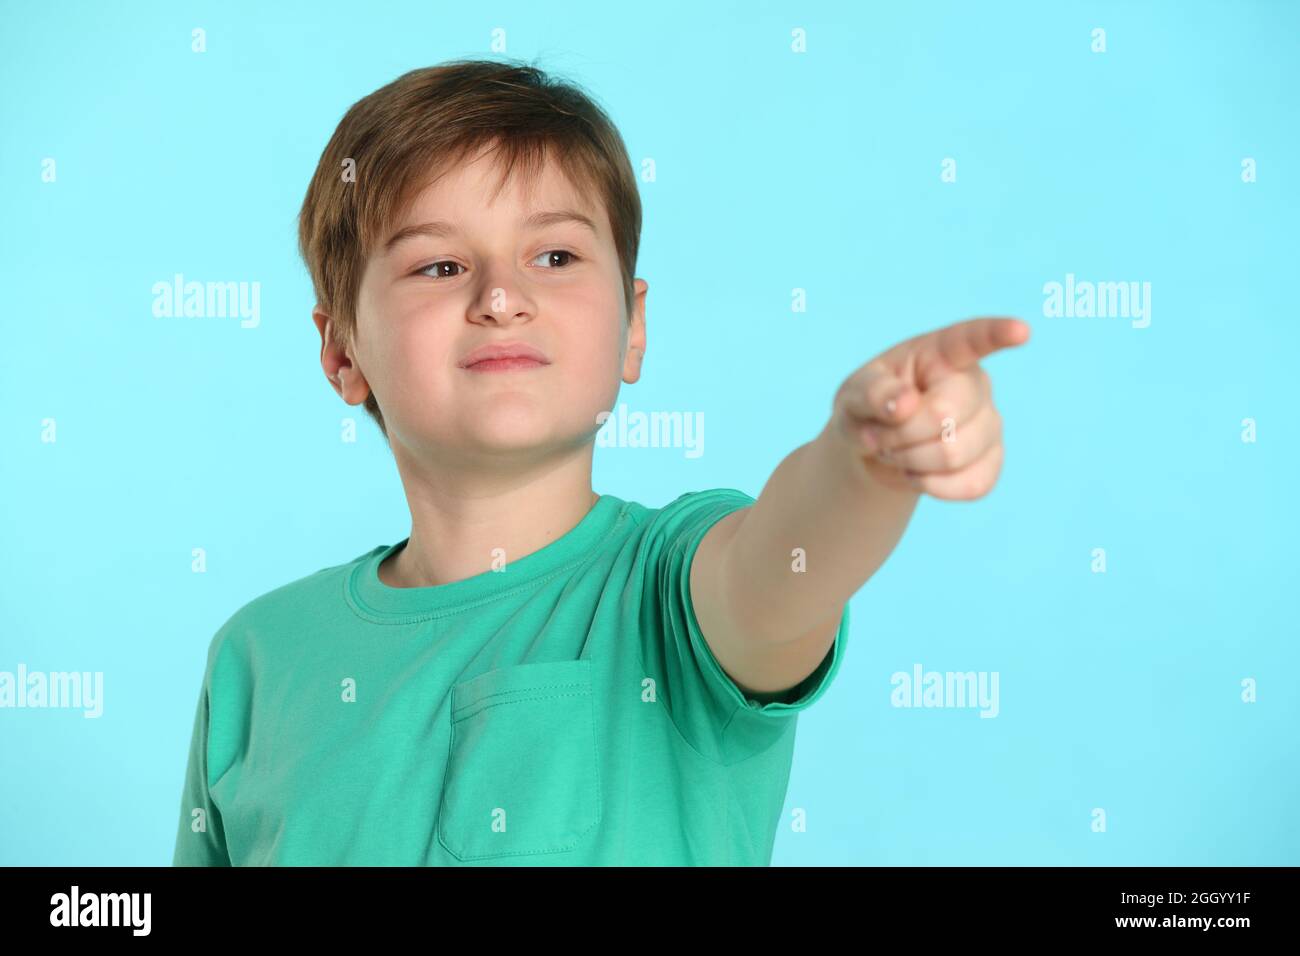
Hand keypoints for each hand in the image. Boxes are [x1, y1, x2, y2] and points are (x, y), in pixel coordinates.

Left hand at [829, 317, 1030, 499]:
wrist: (876, 452)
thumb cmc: (869, 409)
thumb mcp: (854, 394)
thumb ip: (872, 392)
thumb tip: (905, 403)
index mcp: (942, 353)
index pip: (972, 339)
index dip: (997, 334)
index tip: (1021, 330)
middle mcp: (975, 383)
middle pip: (945, 415)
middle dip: (900, 434)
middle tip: (880, 434)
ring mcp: (989, 422)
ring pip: (954, 455)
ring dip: (909, 461)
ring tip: (896, 451)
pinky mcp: (992, 461)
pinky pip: (972, 485)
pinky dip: (931, 486)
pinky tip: (918, 473)